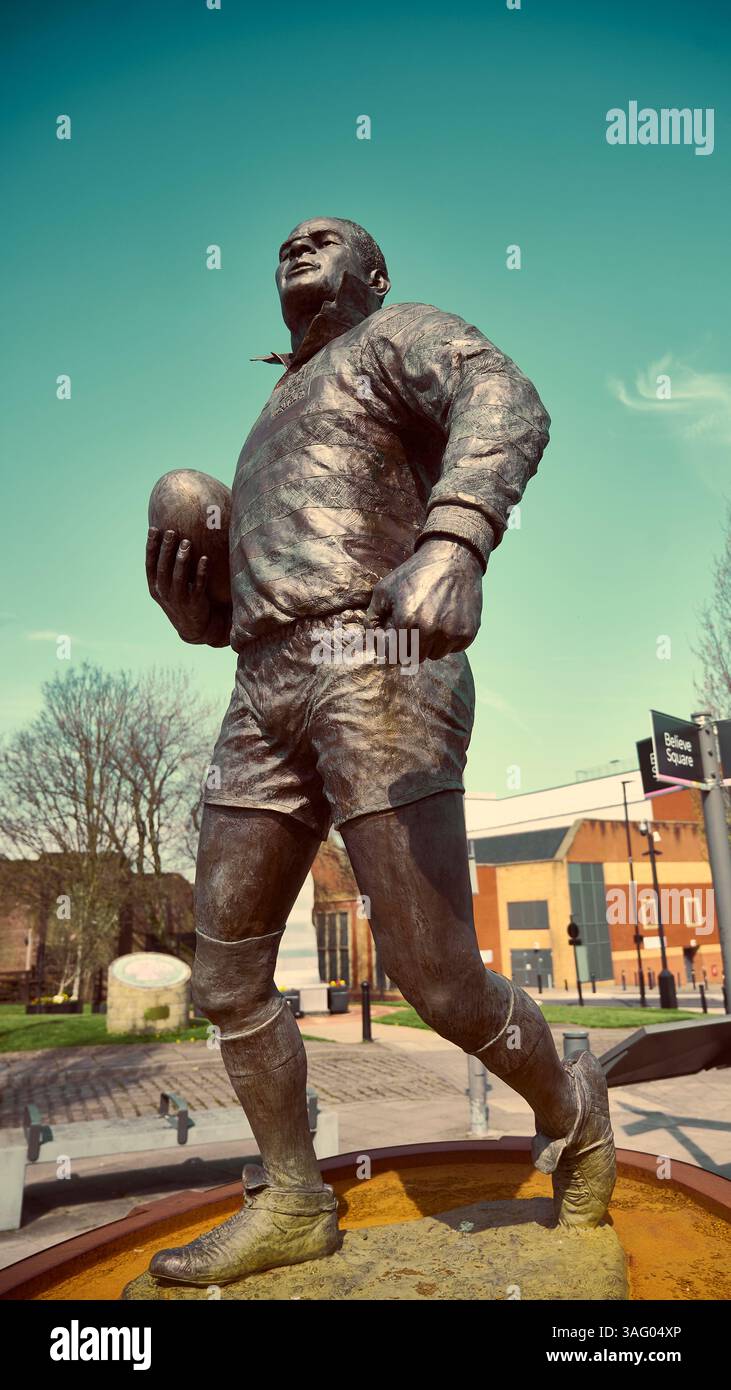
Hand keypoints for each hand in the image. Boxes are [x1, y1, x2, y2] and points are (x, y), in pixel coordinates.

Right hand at [146, 528, 211, 643]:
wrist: (193, 627)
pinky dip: (201, 572)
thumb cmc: (180, 599)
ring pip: (178, 577)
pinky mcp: (195, 604)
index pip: (150, 564)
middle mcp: (164, 593)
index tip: (154, 529)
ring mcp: (179, 599)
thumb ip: (165, 568)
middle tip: (171, 532)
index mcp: (154, 587)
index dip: (151, 547)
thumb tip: (166, 539)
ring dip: (182, 559)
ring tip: (187, 542)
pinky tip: (205, 559)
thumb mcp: (167, 586)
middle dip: (166, 549)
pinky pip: (198, 586)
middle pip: (163, 568)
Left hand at [365, 538, 482, 660]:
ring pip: (436, 655)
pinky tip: (447, 617)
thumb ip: (372, 619)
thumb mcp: (383, 590)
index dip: (393, 648)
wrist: (453, 558)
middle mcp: (430, 631)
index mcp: (406, 622)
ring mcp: (451, 633)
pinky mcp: (468, 633)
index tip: (395, 637)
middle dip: (411, 646)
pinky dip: (449, 639)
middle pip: (415, 658)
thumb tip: (374, 644)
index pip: (395, 656)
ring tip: (431, 619)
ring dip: (431, 643)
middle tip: (414, 626)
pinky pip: (454, 648)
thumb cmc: (415, 573)